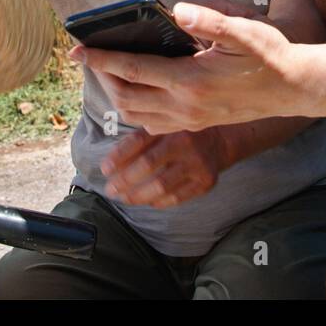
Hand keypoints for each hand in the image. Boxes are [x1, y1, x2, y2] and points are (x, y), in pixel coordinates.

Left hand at [73, 0, 319, 133]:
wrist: (294, 89)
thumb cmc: (271, 56)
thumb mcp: (245, 31)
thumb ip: (210, 20)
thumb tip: (176, 9)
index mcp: (191, 81)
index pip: (133, 70)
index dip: (101, 59)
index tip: (78, 50)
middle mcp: (185, 106)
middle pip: (125, 98)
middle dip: (101, 77)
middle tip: (89, 57)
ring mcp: (190, 120)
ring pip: (136, 116)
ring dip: (115, 95)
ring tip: (108, 70)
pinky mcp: (196, 125)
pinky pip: (152, 124)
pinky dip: (135, 109)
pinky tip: (136, 89)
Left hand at [100, 128, 228, 207]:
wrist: (220, 141)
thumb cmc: (180, 133)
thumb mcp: (162, 127)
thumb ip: (139, 139)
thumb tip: (110, 163)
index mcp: (170, 125)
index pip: (139, 140)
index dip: (119, 156)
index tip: (104, 169)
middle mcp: (185, 142)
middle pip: (149, 164)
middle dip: (125, 179)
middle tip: (110, 189)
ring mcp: (197, 163)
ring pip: (161, 185)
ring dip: (138, 195)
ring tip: (123, 198)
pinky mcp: (206, 181)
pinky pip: (177, 197)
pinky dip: (158, 201)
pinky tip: (147, 201)